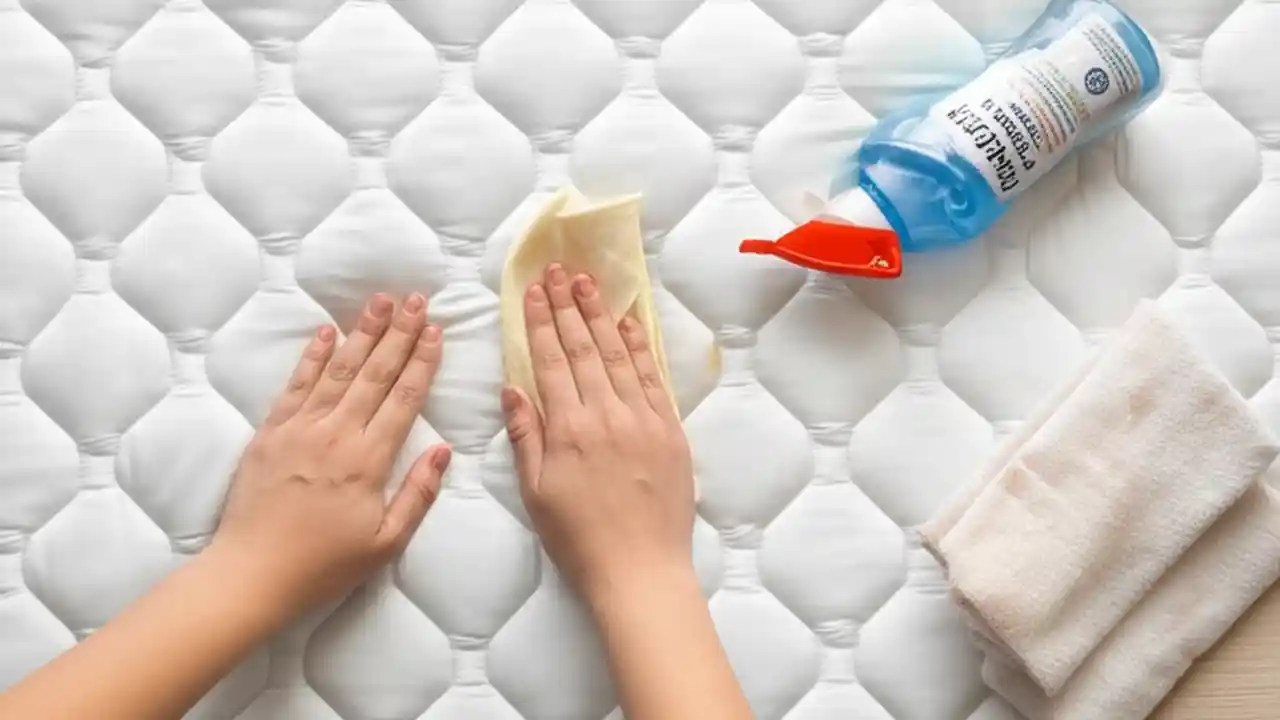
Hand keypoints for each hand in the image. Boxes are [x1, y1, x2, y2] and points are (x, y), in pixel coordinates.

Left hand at [209, 292, 449, 616]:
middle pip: (374, 374)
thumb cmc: (324, 566)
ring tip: (380, 301)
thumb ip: (418, 493)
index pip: (404, 399)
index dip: (422, 362)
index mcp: (368, 460)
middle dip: (399, 334)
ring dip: (362, 333)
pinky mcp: (270, 433)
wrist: (251, 574)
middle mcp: (336, 434)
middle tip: (416, 299)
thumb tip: (444, 451)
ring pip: (338, 370)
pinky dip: (311, 356)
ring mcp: (299, 429)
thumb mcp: (385, 542)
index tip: (435, 330)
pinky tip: (327, 332)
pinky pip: (295, 386)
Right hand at [503, 264, 694, 605]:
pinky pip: (653, 378)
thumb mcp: (536, 493)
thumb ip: (526, 437)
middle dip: (568, 305)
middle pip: (583, 347)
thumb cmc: (579, 539)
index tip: (533, 289)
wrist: (641, 570)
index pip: (550, 360)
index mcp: (568, 429)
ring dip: (601, 315)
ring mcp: (644, 419)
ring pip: (618, 355)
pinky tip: (628, 323)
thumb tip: (512, 388)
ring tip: (587, 282)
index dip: (540, 321)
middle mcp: (607, 414)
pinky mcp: (671, 431)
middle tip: (558, 269)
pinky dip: (638, 347)